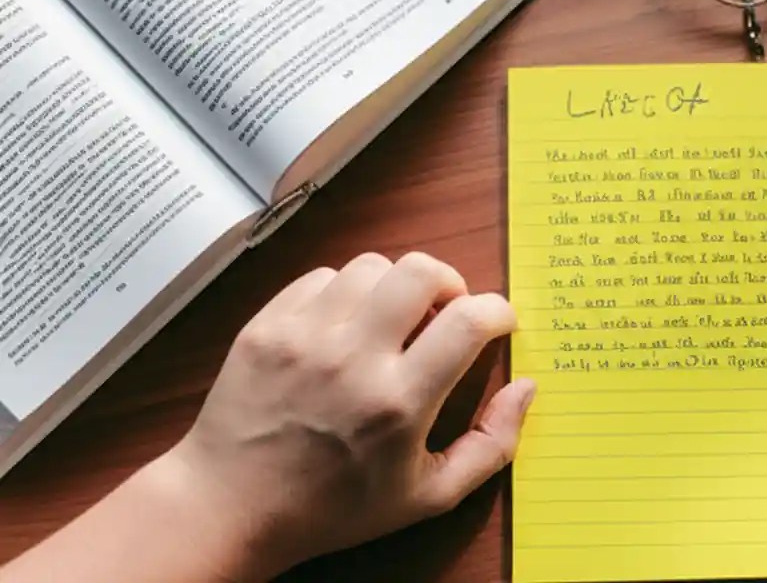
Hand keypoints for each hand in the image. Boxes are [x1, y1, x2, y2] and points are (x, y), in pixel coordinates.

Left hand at [156, 252, 533, 576]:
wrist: (231, 506)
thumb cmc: (336, 508)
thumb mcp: (429, 497)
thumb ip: (492, 445)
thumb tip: (527, 386)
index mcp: (399, 403)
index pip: (469, 320)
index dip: (499, 310)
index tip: (500, 322)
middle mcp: (352, 359)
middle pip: (420, 271)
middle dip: (450, 282)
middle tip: (447, 311)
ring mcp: (304, 336)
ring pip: (371, 266)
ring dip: (396, 285)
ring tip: (394, 319)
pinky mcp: (266, 326)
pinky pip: (322, 277)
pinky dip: (346, 292)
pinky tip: (346, 325)